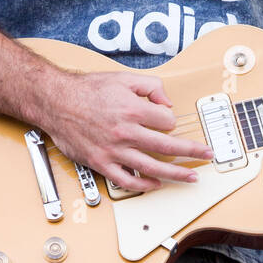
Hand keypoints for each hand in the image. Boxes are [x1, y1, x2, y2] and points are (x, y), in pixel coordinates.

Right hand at [40, 71, 212, 191]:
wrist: (55, 101)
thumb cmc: (86, 89)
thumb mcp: (124, 78)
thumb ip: (151, 86)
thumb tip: (166, 102)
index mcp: (133, 110)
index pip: (167, 121)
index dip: (170, 120)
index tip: (167, 121)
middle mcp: (125, 131)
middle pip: (168, 146)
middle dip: (192, 152)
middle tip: (207, 155)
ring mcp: (113, 150)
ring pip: (152, 167)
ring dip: (175, 174)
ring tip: (190, 177)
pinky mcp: (101, 163)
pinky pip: (126, 180)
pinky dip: (143, 185)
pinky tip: (155, 185)